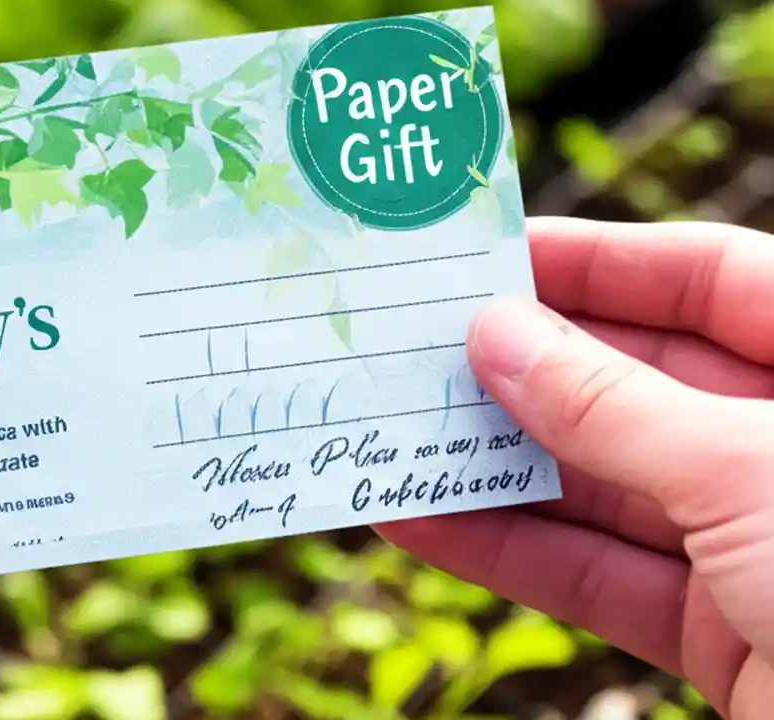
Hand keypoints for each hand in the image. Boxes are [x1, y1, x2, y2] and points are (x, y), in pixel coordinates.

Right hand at [376, 217, 773, 718]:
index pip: (714, 279)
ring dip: (496, 463)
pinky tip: (424, 520)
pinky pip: (598, 574)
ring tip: (398, 429)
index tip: (493, 259)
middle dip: (526, 367)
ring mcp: (757, 544)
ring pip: (605, 484)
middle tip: (416, 345)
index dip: (602, 261)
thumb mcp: (745, 471)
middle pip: (640, 381)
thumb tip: (498, 335)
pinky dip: (508, 550)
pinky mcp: (721, 633)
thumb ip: (610, 406)